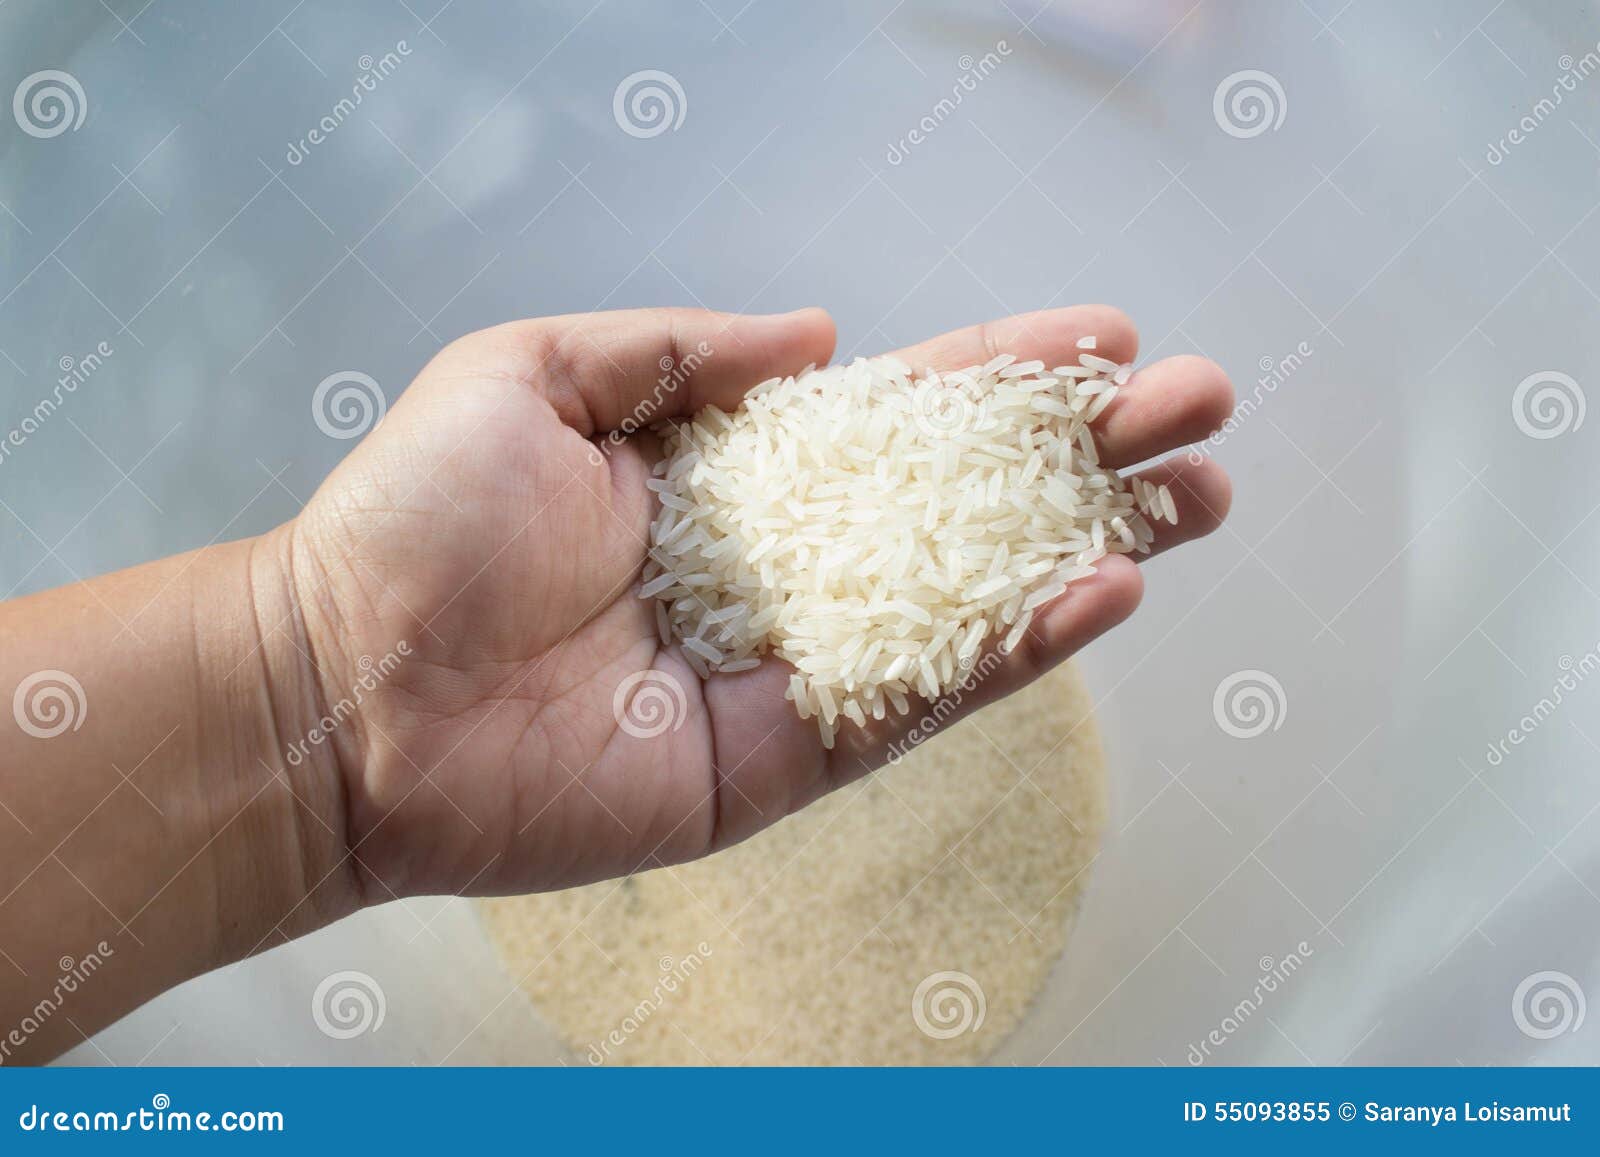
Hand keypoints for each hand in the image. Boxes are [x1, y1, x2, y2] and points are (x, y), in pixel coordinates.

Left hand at [282, 305, 1233, 900]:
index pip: (896, 413)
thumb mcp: (534, 375)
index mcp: (728, 469)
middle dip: (1084, 454)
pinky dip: (1017, 649)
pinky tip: (1104, 591)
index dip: (1001, 377)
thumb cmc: (414, 523)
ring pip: (972, 597)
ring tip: (1202, 497)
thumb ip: (682, 346)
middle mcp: (778, 560)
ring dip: (1092, 545)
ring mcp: (792, 659)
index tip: (1103, 343)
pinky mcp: (788, 752)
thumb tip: (821, 332)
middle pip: (964, 500)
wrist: (346, 691)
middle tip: (1201, 410)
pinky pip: (923, 697)